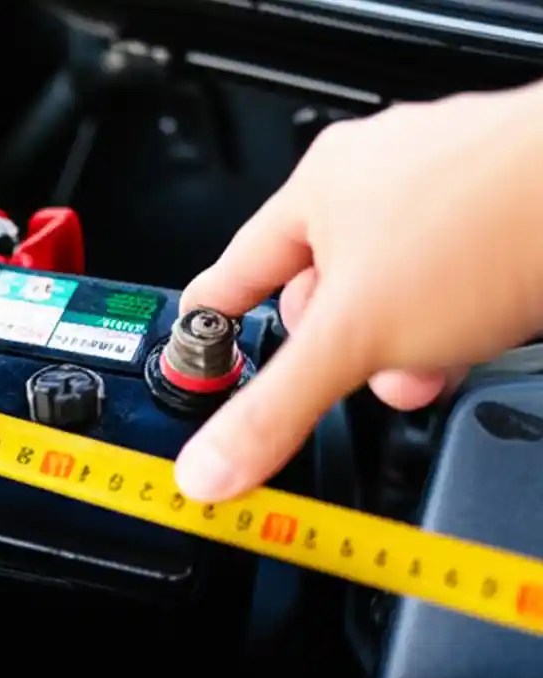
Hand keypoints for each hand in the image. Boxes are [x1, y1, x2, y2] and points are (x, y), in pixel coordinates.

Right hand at [173, 80, 542, 501]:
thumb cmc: (491, 220)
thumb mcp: (356, 339)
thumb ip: (275, 407)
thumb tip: (210, 467)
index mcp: (318, 187)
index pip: (231, 276)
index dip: (213, 333)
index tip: (203, 373)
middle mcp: (377, 181)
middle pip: (320, 294)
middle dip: (336, 352)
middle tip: (348, 382)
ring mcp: (445, 195)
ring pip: (393, 292)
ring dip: (404, 346)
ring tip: (426, 367)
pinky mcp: (502, 215)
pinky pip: (454, 283)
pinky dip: (457, 324)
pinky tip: (473, 342)